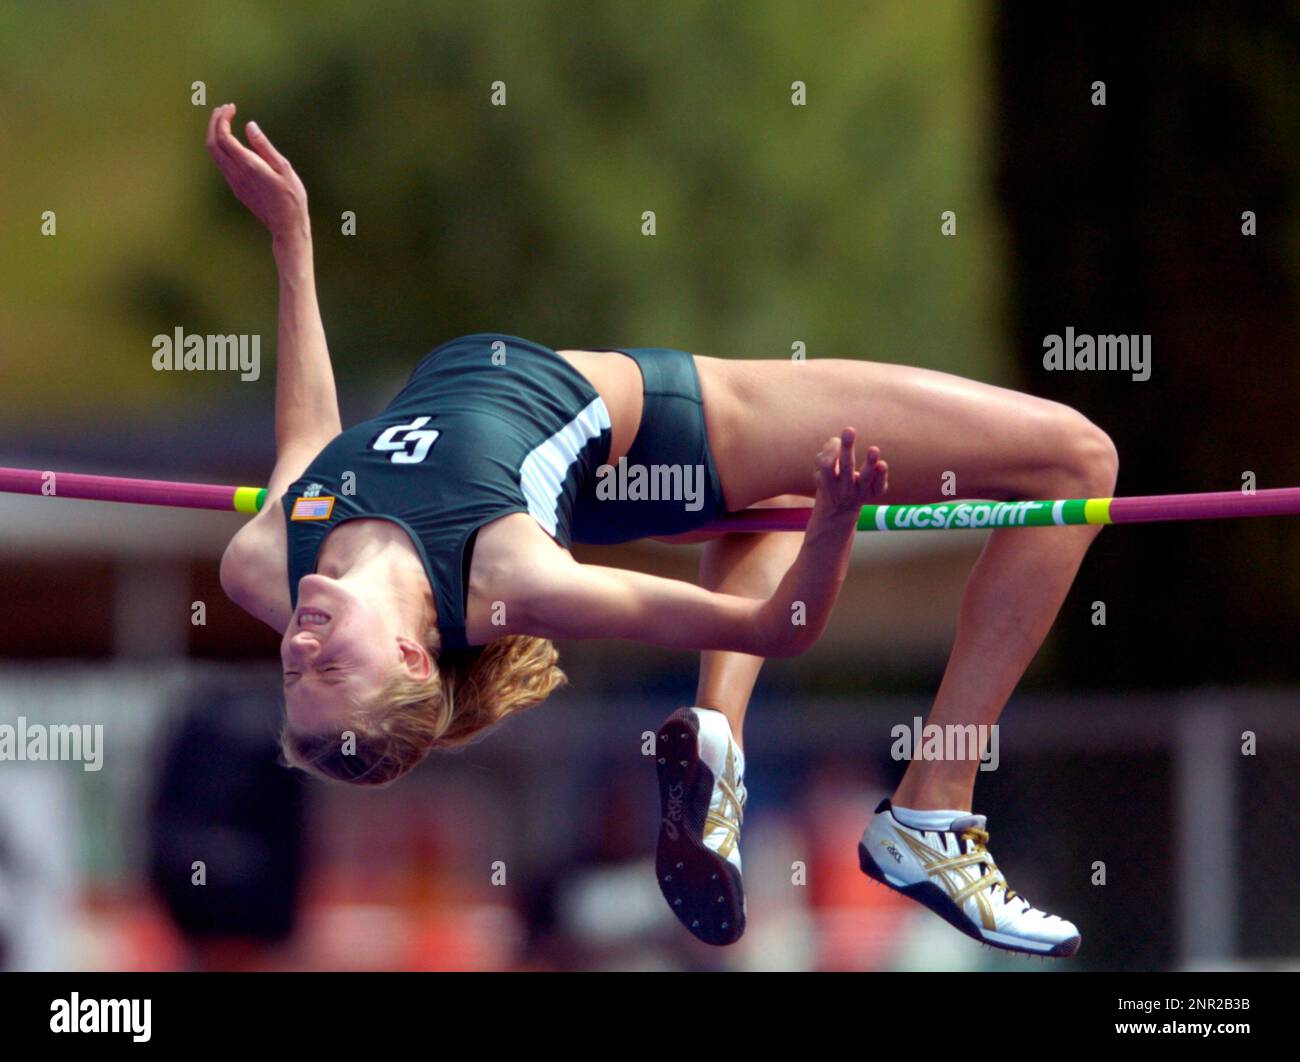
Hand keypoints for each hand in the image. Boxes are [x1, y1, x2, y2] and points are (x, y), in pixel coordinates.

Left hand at [205, 103, 308, 239]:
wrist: (286, 226)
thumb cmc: (291, 197)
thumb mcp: (284, 168)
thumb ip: (264, 146)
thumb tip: (249, 125)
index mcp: (249, 165)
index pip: (224, 136)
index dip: (223, 118)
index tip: (231, 107)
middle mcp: (236, 173)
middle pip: (213, 143)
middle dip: (214, 123)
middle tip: (223, 109)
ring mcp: (234, 182)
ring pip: (213, 154)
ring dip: (215, 134)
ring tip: (224, 121)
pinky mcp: (236, 188)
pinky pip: (221, 162)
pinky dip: (220, 146)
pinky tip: (230, 141)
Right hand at [813, 428, 887, 516]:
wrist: (838, 510)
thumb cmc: (831, 479)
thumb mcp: (823, 469)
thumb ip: (828, 451)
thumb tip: (837, 441)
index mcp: (827, 481)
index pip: (826, 465)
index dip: (831, 450)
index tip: (837, 440)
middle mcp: (843, 488)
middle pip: (845, 467)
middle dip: (846, 448)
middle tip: (849, 429)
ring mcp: (859, 493)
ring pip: (864, 478)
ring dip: (869, 463)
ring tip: (874, 449)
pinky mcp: (873, 494)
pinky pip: (878, 486)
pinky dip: (881, 476)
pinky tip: (882, 464)